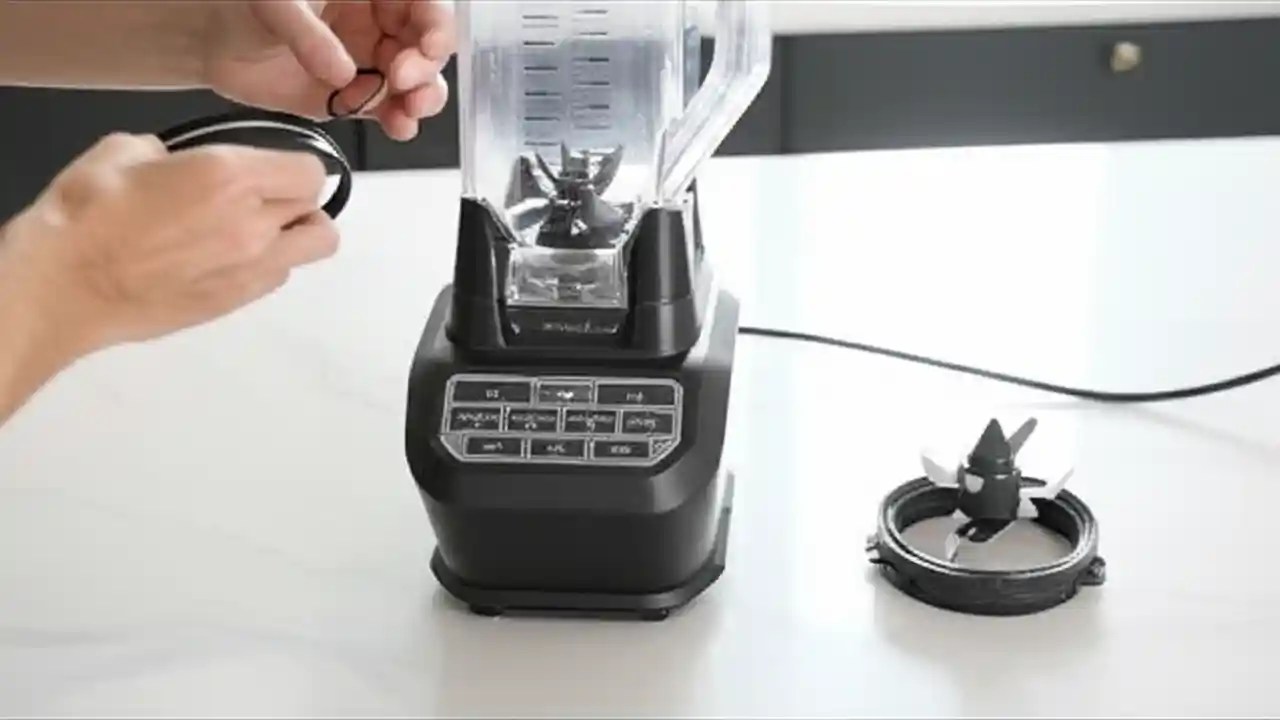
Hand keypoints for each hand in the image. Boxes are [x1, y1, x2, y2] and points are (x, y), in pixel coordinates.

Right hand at [0, 133, 335, 356]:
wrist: (65, 283)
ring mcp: (250, 269)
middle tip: (268, 198)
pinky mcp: (235, 303)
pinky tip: (228, 258)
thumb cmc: (88, 212)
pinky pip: (277, 278)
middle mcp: (254, 224)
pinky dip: (268, 265)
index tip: (276, 168)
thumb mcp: (127, 151)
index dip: (298, 167)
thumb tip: (179, 162)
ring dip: (295, 237)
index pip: (311, 173)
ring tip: (258, 231)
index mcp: (232, 177)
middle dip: (300, 202)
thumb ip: (174, 153)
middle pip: (319, 214)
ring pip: (311, 252)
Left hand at [203, 0, 454, 140]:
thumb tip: (343, 72)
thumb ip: (309, 34)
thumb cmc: (240, 3)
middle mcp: (377, 22)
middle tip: (402, 80)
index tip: (427, 46)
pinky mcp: (356, 96)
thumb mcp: (275, 2)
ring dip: (422, 98)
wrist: (209, 38)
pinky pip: (389, 109)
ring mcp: (369, 61)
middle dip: (426, 66)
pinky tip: (399, 127)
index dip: (436, 24)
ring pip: (417, 81)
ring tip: (408, 110)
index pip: (424, 3)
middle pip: (427, 44)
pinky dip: (400, 121)